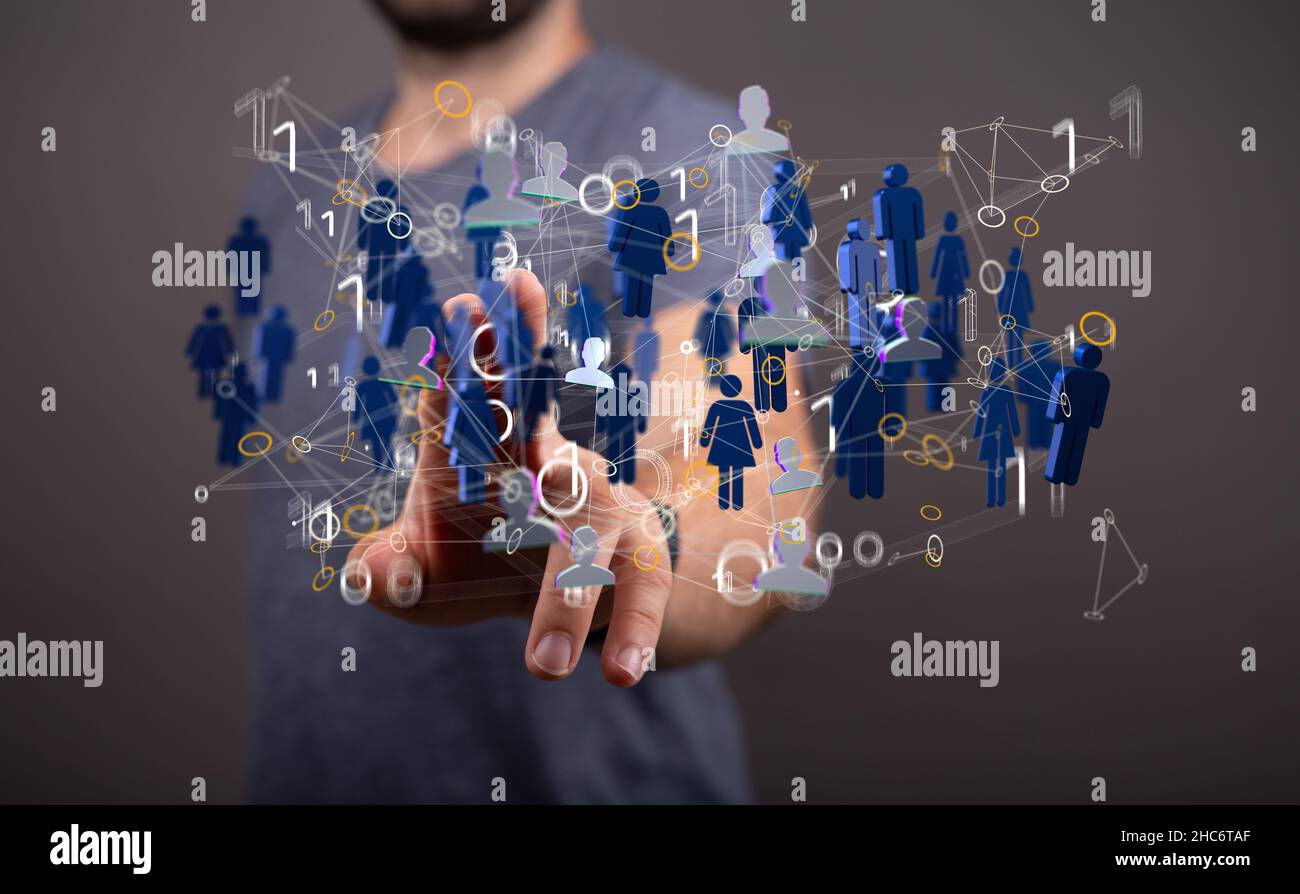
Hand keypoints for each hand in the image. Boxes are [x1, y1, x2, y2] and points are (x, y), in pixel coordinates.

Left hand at [345, 270, 672, 685]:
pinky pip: (639, 588)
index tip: (465, 305)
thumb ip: (389, 574)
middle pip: (527, 417)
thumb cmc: (481, 561)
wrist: (564, 590)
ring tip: (541, 665)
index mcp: (476, 452)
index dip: (466, 357)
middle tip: (499, 325)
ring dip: (564, 593)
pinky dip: (631, 629)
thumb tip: (368, 576)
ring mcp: (593, 503)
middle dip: (514, 372)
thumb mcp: (425, 574)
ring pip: (580, 529)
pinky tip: (621, 674)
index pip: (465, 401)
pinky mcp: (634, 552)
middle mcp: (538, 461)